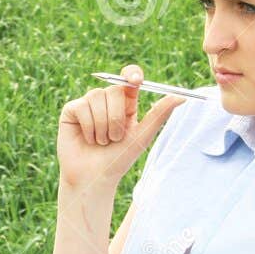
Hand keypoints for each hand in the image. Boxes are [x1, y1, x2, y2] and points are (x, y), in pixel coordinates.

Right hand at [57, 63, 185, 192]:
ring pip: (97, 97)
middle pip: (114, 90)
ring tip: (101, 141)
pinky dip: (89, 127)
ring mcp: (87, 104)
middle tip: (114, 138)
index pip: (129, 78)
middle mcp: (106, 100)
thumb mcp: (142, 136)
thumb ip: (160, 114)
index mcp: (125, 103)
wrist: (94, 178)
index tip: (136, 82)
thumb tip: (182, 97)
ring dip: (102, 126)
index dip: (132, 75)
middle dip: (116, 118)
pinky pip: (82, 107)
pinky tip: (88, 139)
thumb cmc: (119, 160)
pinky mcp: (71, 110)